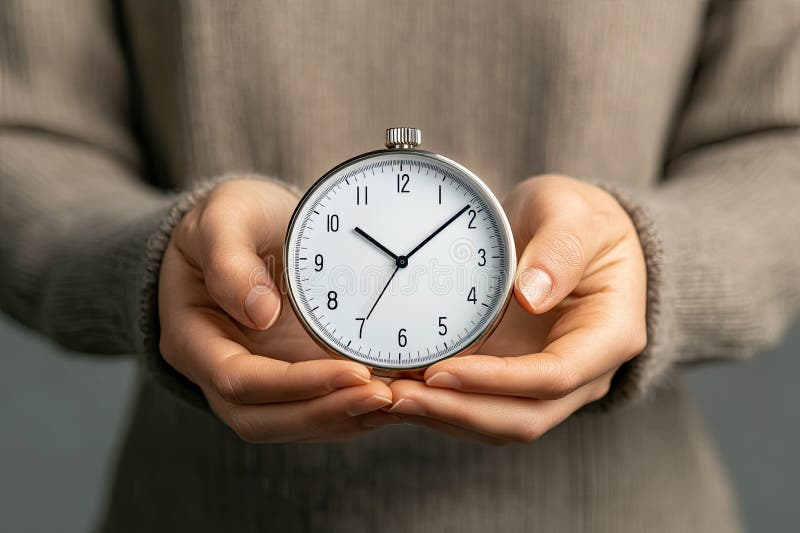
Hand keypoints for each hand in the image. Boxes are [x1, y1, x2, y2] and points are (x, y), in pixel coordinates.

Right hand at [158, 179, 396, 442]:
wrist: (252, 224)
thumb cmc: (233, 217)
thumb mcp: (224, 216)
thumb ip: (230, 259)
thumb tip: (259, 314)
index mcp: (192, 336)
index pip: (237, 380)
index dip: (293, 384)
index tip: (351, 372)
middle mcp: (219, 368)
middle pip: (263, 419)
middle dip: (324, 412)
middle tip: (383, 395)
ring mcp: (256, 378)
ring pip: (293, 423)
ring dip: (344, 418)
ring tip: (396, 399)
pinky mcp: (288, 377)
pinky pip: (315, 408)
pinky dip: (351, 411)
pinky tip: (391, 396)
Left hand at [387, 175, 646, 443]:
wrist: (572, 233)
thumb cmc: (578, 218)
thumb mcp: (574, 212)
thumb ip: (560, 247)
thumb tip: (533, 296)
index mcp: (609, 334)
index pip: (555, 376)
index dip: (497, 381)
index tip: (443, 371)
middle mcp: (584, 372)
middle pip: (523, 416)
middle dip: (459, 411)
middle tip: (398, 396)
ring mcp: (547, 382)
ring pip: (497, 422)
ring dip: (443, 416)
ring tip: (389, 397)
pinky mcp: (514, 380)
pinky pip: (479, 406)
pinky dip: (441, 406)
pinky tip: (400, 393)